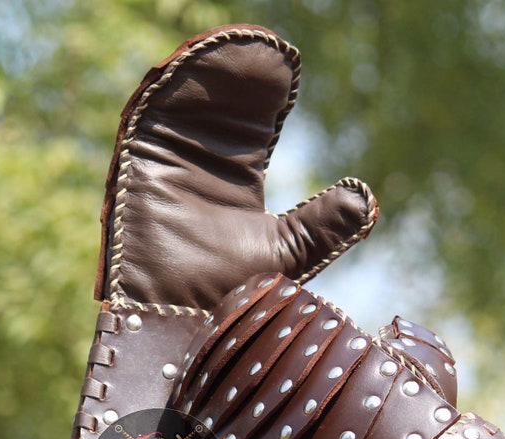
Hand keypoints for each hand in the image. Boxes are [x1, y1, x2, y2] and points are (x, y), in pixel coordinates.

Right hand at [93, 25, 377, 311]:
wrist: (188, 331)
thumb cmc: (233, 304)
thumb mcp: (288, 256)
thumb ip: (322, 226)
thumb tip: (365, 197)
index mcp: (231, 187)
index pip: (249, 126)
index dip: (266, 95)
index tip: (289, 64)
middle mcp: (196, 171)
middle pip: (218, 105)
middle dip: (242, 73)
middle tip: (271, 47)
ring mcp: (165, 167)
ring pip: (186, 101)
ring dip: (211, 67)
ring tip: (243, 41)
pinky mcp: (138, 167)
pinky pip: (149, 113)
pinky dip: (172, 83)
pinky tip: (198, 55)